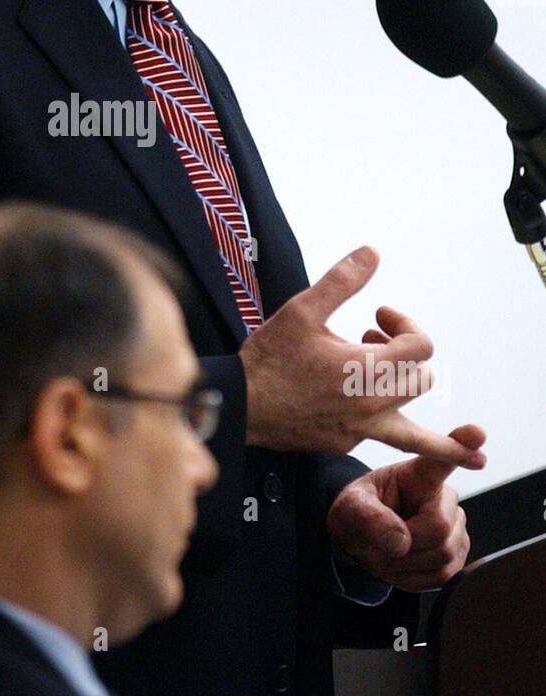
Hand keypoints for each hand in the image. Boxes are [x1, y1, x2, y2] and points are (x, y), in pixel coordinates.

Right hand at [239, 245, 483, 466]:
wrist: (239, 406)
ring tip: (456, 435)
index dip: (405, 323)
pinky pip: (383, 435)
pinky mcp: (345, 443)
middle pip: (422, 378)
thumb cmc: (269, 359)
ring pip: (419, 434)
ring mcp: (361, 429)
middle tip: (371, 339)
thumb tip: (372, 253)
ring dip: (429, 421)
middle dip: (405, 354)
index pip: (421, 345)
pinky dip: (385, 420)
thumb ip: (342, 281)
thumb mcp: (303, 310)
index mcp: (369, 370)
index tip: (378, 316)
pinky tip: (357, 401)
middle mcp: (373, 405)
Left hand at [326, 423, 485, 590]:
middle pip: (439, 528)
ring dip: (403, 564)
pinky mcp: (458, 553)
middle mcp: (444, 497)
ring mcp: (456, 526)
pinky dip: (411, 578)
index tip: (477, 433)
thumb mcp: (349, 508)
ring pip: (441, 556)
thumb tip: (401, 541)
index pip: (441, 459)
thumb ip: (367, 518)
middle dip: (402, 545)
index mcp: (417, 475)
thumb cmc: (357, 514)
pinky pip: (441, 577)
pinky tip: (398, 564)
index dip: (460, 445)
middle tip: (376, 543)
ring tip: (384, 552)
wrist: (360, 541)